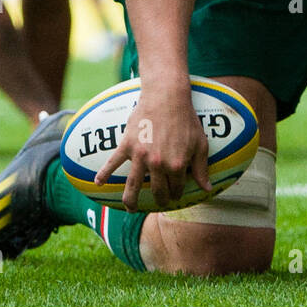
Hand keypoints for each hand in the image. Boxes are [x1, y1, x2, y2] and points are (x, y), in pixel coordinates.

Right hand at [93, 81, 209, 211]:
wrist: (167, 97)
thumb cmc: (186, 119)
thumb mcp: (200, 144)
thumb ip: (201, 169)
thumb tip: (207, 189)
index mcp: (177, 166)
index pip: (177, 188)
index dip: (177, 194)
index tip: (174, 195)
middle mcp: (158, 165)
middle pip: (157, 191)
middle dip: (159, 200)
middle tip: (158, 203)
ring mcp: (141, 156)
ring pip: (132, 185)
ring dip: (130, 200)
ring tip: (129, 208)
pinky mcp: (127, 145)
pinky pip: (112, 162)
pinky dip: (103, 173)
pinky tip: (98, 183)